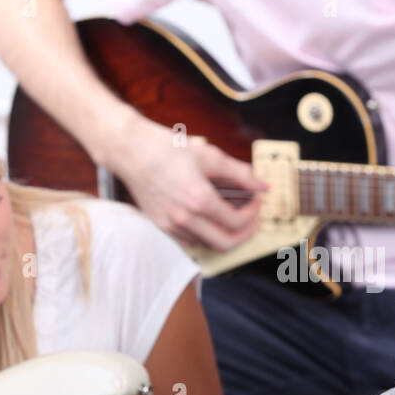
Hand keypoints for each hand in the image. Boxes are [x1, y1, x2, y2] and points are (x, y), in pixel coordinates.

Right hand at [117, 119, 269, 249]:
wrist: (132, 151)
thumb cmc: (168, 149)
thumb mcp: (210, 156)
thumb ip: (241, 173)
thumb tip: (263, 185)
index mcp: (199, 199)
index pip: (237, 222)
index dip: (253, 214)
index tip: (257, 202)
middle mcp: (184, 218)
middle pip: (225, 243)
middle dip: (245, 234)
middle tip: (252, 220)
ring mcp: (170, 225)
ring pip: (207, 244)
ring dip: (224, 235)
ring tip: (231, 217)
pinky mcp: (160, 226)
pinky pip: (189, 242)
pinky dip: (204, 236)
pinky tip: (209, 221)